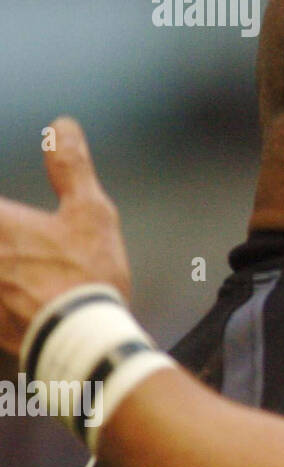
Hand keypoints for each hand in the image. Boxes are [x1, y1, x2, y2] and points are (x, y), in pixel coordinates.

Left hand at [0, 117, 130, 357]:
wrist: (80, 340)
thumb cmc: (85, 274)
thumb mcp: (91, 213)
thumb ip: (70, 167)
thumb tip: (62, 126)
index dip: (0, 213)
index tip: (6, 213)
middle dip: (1, 228)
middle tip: (10, 234)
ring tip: (6, 258)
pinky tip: (5, 293)